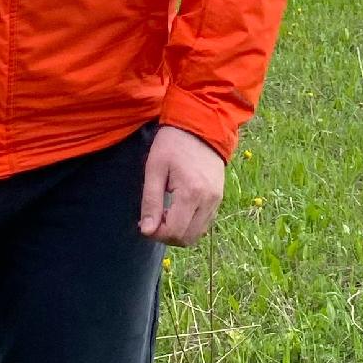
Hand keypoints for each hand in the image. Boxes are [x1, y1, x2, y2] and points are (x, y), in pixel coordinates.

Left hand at [139, 125, 225, 246]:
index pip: (174, 231)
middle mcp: (208, 200)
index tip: (144, 223)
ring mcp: (216, 200)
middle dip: (167, 235)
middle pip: (187, 238)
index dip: (155, 234)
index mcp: (191, 193)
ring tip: (165, 213)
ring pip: (197, 234)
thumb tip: (146, 231)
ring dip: (179, 231)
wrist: (201, 124)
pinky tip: (177, 209)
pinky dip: (190, 224)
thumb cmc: (173, 143)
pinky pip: (204, 222)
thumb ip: (151, 201)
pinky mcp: (219, 197)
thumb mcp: (155, 169)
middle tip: (153, 219)